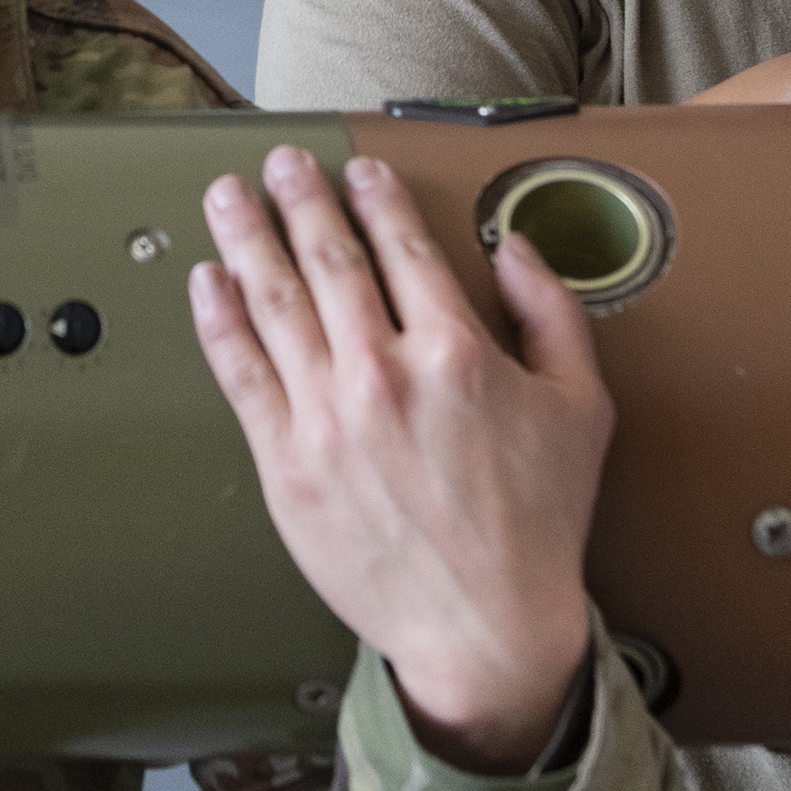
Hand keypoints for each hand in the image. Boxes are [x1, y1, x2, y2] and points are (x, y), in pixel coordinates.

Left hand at [187, 147, 611, 775]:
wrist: (484, 626)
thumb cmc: (537, 524)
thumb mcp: (582, 407)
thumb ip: (552, 314)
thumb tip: (516, 247)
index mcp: (456, 353)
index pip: (403, 249)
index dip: (375, 199)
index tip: (359, 171)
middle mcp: (383, 374)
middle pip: (328, 260)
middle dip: (298, 199)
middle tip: (279, 163)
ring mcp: (326, 417)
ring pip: (273, 301)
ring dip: (246, 237)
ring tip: (227, 197)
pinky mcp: (286, 461)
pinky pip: (241, 371)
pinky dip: (220, 319)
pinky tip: (208, 281)